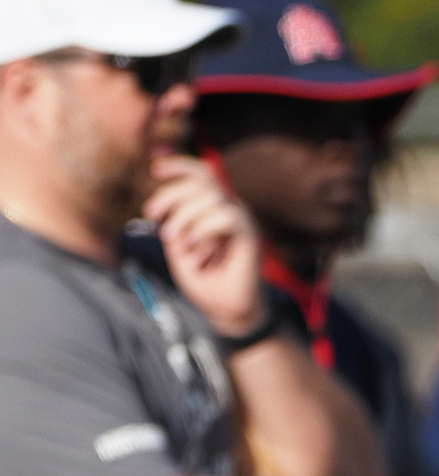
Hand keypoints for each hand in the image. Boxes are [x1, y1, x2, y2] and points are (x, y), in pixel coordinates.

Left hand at [143, 154, 263, 336]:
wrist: (225, 309)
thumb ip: (172, 218)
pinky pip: (227, 217)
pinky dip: (204, 228)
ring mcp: (242, 222)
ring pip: (213, 197)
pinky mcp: (250, 236)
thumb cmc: (204, 278)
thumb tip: (161, 198)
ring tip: (174, 239)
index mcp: (214, 209)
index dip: (180, 165)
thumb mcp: (178, 242)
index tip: (155, 170)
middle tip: (152, 215)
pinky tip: (193, 245)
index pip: (202, 174)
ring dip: (185, 216)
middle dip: (171, 194)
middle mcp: (230, 210)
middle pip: (202, 182)